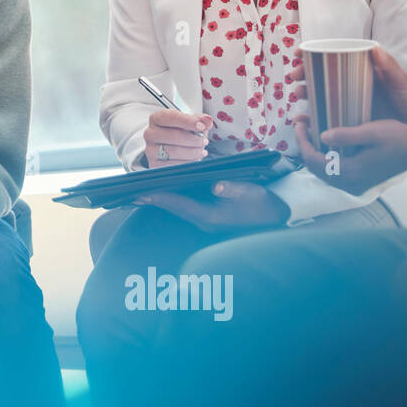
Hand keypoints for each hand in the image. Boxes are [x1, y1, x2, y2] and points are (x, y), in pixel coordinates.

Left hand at [134, 180, 289, 231]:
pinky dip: (172, 197)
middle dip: (152, 197)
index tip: (140, 191)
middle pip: (172, 206)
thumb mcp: (252, 193)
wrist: (277, 219)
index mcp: (211, 217)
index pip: (179, 204)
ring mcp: (205, 220)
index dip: (159, 196)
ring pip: (176, 207)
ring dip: (160, 197)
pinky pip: (184, 206)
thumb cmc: (263, 205)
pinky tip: (162, 188)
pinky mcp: (207, 216)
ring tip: (139, 188)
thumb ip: (234, 189)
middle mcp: (203, 221)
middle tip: (129, 190)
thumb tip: (217, 185)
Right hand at [143, 108, 210, 167]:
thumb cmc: (181, 132)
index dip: (187, 122)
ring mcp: (150, 150)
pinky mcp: (154, 165)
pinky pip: (174, 165)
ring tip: (201, 150)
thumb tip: (207, 120)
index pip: (170, 117)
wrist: (171, 148)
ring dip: (193, 152)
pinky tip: (195, 159)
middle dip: (194, 139)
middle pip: (174, 136)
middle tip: (204, 141)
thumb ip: (200, 120)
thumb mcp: (190, 123)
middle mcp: (150, 134)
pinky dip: (188, 162)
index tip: (201, 126)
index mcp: (156, 119)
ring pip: (174, 152)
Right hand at [290, 46, 406, 125]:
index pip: (331, 59)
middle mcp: (351, 85)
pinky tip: (303, 118)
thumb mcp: (401, 83)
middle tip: (294, 79)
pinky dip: (313, 115)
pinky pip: (326, 115)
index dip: (312, 56)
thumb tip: (375, 48)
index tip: (298, 54)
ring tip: (298, 96)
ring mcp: (348, 102)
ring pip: (320, 95)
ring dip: (305, 93)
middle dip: (303, 75)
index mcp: (360, 72)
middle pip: (320, 76)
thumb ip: (390, 68)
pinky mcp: (348, 119)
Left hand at [293, 117, 406, 195]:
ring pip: (323, 172)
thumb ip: (344, 136)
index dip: (302, 141)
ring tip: (310, 133)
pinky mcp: (360, 182)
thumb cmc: (397, 137)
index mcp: (350, 173)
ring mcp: (355, 185)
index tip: (299, 124)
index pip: (313, 160)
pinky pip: (334, 173)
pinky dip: (325, 159)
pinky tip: (325, 144)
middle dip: (305, 147)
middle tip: (302, 126)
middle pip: (315, 168)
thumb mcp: (370, 131)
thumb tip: (321, 137)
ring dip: (314, 153)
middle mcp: (350, 184)